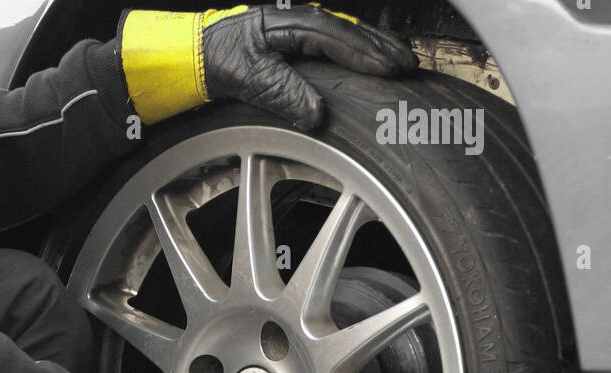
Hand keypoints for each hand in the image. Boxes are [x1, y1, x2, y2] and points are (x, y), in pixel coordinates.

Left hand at [202, 5, 418, 127]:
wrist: (201, 52)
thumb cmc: (224, 58)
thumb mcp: (255, 80)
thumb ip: (287, 95)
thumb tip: (317, 114)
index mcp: (297, 25)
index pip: (343, 41)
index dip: (370, 55)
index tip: (394, 69)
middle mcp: (304, 19)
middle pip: (353, 32)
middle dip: (383, 47)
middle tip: (409, 64)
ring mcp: (303, 25)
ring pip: (348, 33)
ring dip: (375, 45)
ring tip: (399, 58)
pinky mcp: (299, 36)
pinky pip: (337, 39)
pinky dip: (358, 46)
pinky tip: (369, 55)